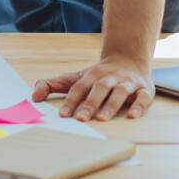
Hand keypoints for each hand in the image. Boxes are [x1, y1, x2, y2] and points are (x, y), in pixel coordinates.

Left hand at [31, 55, 154, 120]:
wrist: (128, 59)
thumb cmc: (98, 76)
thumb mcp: (75, 77)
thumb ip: (54, 85)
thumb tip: (34, 94)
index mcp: (92, 75)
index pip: (79, 87)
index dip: (71, 100)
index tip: (62, 114)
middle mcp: (110, 77)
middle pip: (99, 89)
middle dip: (90, 104)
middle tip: (81, 119)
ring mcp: (128, 83)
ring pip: (120, 92)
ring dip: (112, 105)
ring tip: (103, 118)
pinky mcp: (145, 89)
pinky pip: (143, 97)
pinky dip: (138, 106)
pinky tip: (132, 116)